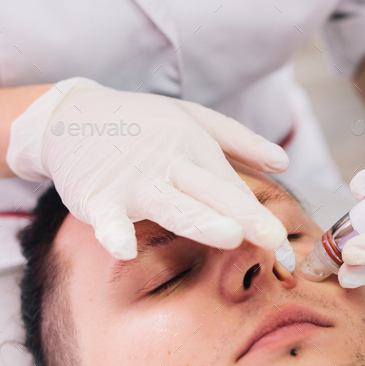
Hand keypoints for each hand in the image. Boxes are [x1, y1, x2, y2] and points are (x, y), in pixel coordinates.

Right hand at [7, 78, 291, 259]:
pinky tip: (124, 249)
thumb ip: (240, 141)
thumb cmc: (141, 123)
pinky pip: (107, 218)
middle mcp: (169, 164)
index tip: (290, 247)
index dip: (261, 218)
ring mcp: (133, 182)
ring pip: (171, 204)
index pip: (234, 189)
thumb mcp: (193, 119)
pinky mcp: (98, 196)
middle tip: (274, 238)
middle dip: (244, 216)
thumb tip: (285, 162)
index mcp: (196, 148)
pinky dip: (114, 232)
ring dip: (200, 219)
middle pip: (211, 193)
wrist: (74, 116)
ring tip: (229, 234)